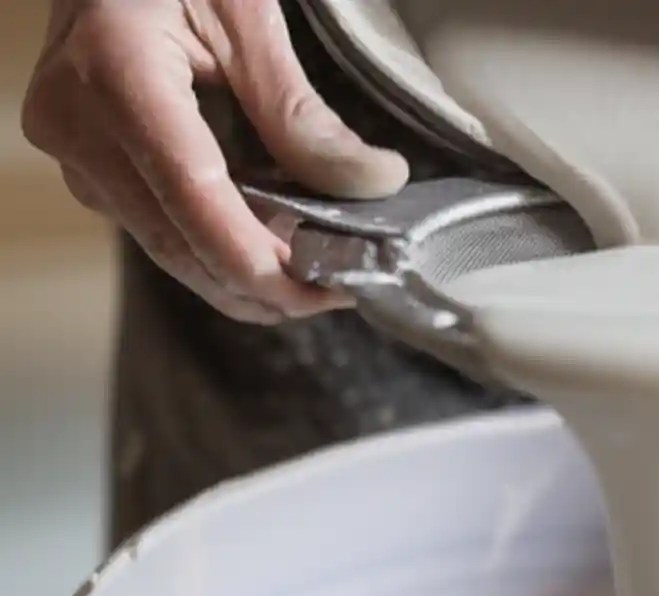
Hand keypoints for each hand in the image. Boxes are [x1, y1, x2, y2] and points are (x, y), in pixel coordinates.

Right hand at [22, 0, 409, 322]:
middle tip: (337, 293)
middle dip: (261, 286)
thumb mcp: (247, 16)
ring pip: (166, 248)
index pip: (193, 197)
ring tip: (314, 280)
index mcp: (115, 73)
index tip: (324, 289)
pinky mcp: (87, 166)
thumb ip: (300, 109)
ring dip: (242, 278)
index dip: (260, 262)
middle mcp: (77, 125)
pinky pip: (158, 226)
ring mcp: (73, 152)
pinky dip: (217, 248)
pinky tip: (271, 252)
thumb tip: (373, 182)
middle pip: (178, 242)